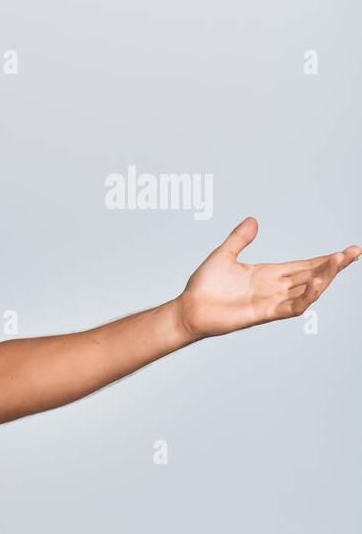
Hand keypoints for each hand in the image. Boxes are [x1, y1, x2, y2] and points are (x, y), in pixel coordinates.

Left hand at [175, 217, 359, 339]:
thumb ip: (239, 239)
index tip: (347, 250)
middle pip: (313, 275)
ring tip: (339, 261)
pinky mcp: (262, 313)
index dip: (326, 259)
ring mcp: (270, 301)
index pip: (305, 265)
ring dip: (325, 277)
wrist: (188, 309)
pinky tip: (315, 284)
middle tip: (355, 251)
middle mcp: (274, 288)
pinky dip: (304, 297)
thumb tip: (253, 220)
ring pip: (307, 291)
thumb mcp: (223, 255)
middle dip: (334, 265)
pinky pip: (290, 307)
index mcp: (269, 274)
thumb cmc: (204, 287)